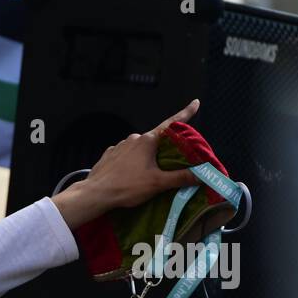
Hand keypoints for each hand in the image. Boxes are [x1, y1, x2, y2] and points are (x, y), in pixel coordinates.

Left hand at [50, 99, 202, 230]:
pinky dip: (131, 162)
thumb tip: (202, 175)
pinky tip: (130, 174)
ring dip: (146, 157)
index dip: (186, 113)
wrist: (95, 194)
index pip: (172, 124)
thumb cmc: (127, 187)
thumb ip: (181, 178)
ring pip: (139, 148)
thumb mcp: (158, 183)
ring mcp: (119, 146)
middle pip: (156, 140)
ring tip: (145, 175)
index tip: (195, 103)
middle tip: (168, 164)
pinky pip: (125, 155)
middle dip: (164, 149)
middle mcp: (133, 139)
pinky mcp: (109, 155)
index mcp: (148, 140)